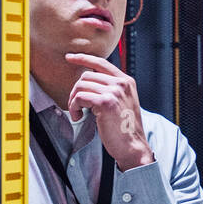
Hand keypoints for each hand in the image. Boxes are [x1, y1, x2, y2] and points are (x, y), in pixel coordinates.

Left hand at [63, 52, 155, 170]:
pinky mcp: (106, 103)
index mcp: (126, 81)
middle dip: (75, 91)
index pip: (101, 62)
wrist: (133, 146)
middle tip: (76, 107)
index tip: (70, 57)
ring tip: (78, 114)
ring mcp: (114, 92)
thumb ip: (111, 89)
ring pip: (81, 86)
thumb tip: (87, 81)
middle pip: (86, 76)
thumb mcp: (123, 102)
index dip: (83, 58)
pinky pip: (80, 98)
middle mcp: (121, 83)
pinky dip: (74, 108)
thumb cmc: (124, 128)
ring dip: (73, 101)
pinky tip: (78, 118)